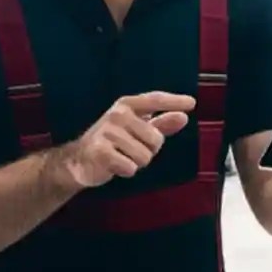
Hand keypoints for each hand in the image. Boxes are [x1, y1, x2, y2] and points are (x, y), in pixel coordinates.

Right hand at [55, 92, 195, 188]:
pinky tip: (114, 165)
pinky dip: (126, 171)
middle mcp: (118, 114)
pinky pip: (130, 167)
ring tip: (121, 157)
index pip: (154, 100)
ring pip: (144, 156)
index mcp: (127, 105)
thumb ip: (162, 124)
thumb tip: (184, 117)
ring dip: (136, 163)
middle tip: (130, 149)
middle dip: (148, 151)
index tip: (192, 103)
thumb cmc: (114, 143)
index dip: (174, 101)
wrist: (79, 160)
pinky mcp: (101, 151)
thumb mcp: (138, 130)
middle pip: (155, 139)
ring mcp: (107, 132)